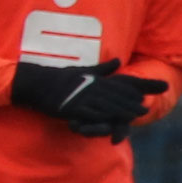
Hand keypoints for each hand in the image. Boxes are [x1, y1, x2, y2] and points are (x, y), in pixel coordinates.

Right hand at [10, 59, 156, 139]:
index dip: (133, 91)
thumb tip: (118, 60)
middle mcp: (90, 87)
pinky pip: (90, 113)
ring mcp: (82, 97)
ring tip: (135, 116)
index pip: (117, 85)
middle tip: (145, 110)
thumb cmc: (58, 77)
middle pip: (115, 96)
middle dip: (131, 103)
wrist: (36, 82)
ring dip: (122, 111)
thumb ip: (102, 69)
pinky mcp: (72, 107)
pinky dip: (102, 118)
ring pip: (106, 105)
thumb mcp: (82, 70)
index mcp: (94, 79)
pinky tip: (111, 122)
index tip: (145, 95)